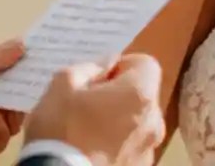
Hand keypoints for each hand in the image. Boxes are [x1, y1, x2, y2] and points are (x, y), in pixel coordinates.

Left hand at [0, 39, 26, 165]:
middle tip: (36, 76)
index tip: (35, 50)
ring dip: (15, 107)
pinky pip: (1, 139)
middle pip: (6, 93)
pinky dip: (2, 127)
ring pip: (10, 116)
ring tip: (14, 98)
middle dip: (20, 84)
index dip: (14, 59)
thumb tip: (17, 46)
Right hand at [25, 53, 164, 165]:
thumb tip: (106, 66)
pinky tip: (91, 151)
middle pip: (141, 96)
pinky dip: (116, 146)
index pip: (145, 64)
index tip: (97, 79)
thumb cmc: (61, 130)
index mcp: (139, 95)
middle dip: (119, 95)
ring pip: (137, 124)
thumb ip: (89, 68)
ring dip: (118, 122)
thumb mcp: (62, 85)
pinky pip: (131, 148)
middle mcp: (153, 122)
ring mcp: (149, 151)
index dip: (120, 66)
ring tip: (87, 132)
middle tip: (87, 105)